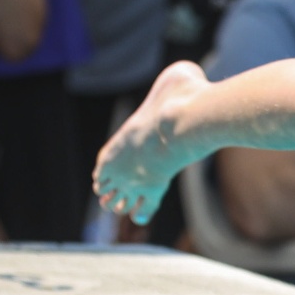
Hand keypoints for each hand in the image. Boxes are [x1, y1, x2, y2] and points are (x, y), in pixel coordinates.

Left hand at [94, 60, 209, 223]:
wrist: (181, 120)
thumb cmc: (178, 97)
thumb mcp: (174, 80)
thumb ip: (175, 83)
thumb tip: (189, 78)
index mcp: (118, 143)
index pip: (106, 163)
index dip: (108, 169)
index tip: (110, 174)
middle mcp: (120, 165)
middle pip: (107, 186)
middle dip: (110, 190)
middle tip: (111, 196)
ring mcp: (135, 179)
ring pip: (119, 201)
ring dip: (120, 204)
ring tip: (119, 207)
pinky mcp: (154, 189)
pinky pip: (144, 210)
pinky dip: (141, 213)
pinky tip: (140, 216)